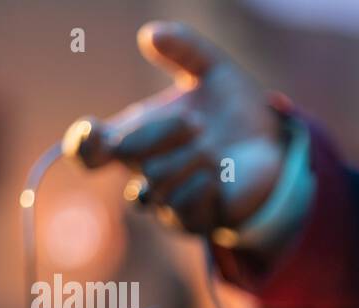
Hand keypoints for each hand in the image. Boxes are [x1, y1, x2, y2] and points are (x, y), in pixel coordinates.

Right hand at [67, 21, 284, 234]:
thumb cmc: (233, 109)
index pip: (87, 151)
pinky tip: (219, 175)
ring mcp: (166, 200)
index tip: (97, 129)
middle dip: (160, 134)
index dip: (83, 144)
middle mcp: (143, 171)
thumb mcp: (215, 69)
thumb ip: (185, 48)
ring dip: (189, 162)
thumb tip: (151, 34)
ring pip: (153, 188)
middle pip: (127, 158)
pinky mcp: (192, 221)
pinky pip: (180, 211)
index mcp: (134, 136)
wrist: (274, 147)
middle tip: (197, 122)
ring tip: (214, 150)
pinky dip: (199, 188)